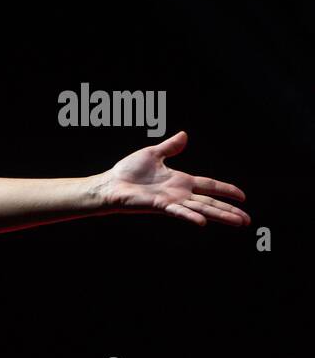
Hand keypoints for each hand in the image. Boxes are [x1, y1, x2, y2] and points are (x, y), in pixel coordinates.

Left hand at [97, 131, 249, 226]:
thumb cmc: (128, 172)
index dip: (226, 190)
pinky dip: (190, 216)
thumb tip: (185, 135)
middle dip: (229, 210)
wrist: (109, 184)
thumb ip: (170, 147)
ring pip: (201, 209)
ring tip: (238, 223)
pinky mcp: (159, 205)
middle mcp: (179, 193)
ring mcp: (171, 201)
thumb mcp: (153, 154)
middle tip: (248, 221)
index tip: (243, 196)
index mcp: (181, 181)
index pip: (210, 185)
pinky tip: (202, 223)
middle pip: (210, 202)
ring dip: (220, 215)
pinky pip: (178, 211)